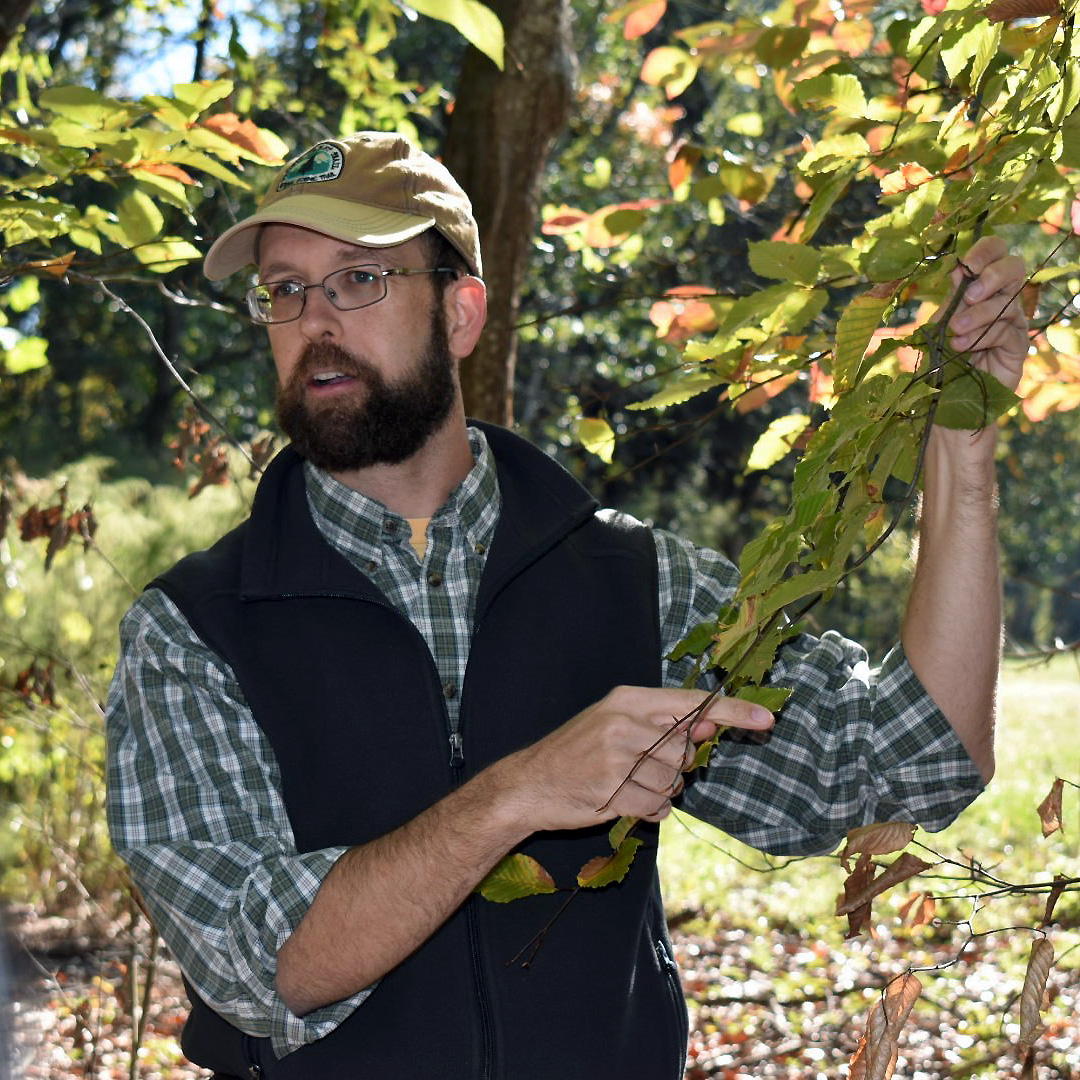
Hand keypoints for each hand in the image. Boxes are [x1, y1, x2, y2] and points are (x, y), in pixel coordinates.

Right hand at [503, 686, 773, 829]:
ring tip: (624, 786)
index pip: (692, 703)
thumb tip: (708, 725)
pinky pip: (658, 807)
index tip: (768, 720)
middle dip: (672, 767)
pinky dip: (649, 812)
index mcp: (626, 699)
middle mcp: (623, 723)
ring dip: (658, 792)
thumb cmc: (575, 753)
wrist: (527, 784)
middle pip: (684, 750)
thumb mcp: (613, 724)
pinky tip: (622, 803)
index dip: (734, 712)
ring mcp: (617, 757)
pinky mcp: (612, 791)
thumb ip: (660, 723)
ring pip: (672, 782)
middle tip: (639, 769)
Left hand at [944, 235, 1028, 392]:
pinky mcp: (1017, 346)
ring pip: (1007, 303)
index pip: (996, 253)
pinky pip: (1006, 332)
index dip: (985, 252)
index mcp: (982, 286)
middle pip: (1014, 268)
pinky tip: (962, 346)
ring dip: (979, 314)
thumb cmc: (944, 357)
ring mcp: (1012, 322)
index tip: (965, 265)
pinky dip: (983, 336)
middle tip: (969, 295)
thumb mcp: (941, 324)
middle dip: (991, 277)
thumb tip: (957, 268)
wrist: (949, 397)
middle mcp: (1002, 298)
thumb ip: (951, 299)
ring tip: (955, 329)